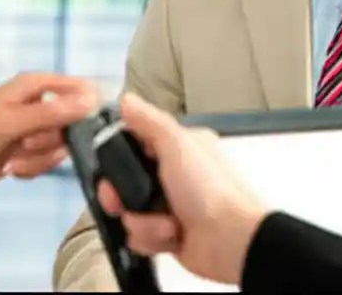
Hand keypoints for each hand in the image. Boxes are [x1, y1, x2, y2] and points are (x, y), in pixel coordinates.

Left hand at [0, 72, 98, 198]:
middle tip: (26, 144)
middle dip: (50, 140)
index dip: (84, 106)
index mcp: (33, 86)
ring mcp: (33, 131)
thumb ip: (52, 113)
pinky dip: (31, 168)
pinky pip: (48, 162)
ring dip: (38, 158)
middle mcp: (37, 105)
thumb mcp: (11, 121)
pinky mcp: (29, 154)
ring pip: (59, 147)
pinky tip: (11, 168)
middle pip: (70, 123)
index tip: (82, 127)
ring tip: (13, 159)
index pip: (76, 88)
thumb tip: (91, 101)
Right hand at [96, 92, 270, 285]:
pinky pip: (140, 236)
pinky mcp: (168, 235)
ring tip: (167, 224)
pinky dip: (152, 238)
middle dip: (121, 196)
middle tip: (122, 202)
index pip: (136, 144)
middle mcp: (175, 176)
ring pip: (130, 212)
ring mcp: (171, 207)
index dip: (118, 156)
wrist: (231, 241)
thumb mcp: (177, 145)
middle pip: (125, 182)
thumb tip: (126, 99)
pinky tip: (171, 237)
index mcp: (180, 149)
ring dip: (143, 221)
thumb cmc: (209, 189)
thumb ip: (149, 122)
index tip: (110, 165)